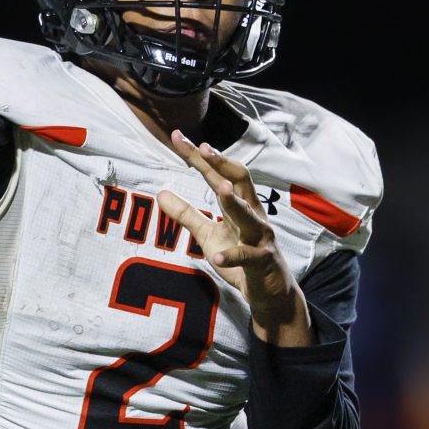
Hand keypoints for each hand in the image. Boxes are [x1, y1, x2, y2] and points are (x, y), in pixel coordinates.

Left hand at [157, 130, 312, 346]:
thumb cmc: (241, 259)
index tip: (176, 136)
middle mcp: (253, 214)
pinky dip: (232, 256)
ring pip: (250, 216)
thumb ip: (186, 214)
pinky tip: (217, 258)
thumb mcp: (208, 234)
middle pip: (240, 182)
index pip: (217, 174)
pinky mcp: (263, 262)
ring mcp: (260, 237)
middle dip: (222, 164)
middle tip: (204, 148)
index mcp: (239, 205)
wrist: (269, 292)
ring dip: (235, 203)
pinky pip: (248, 257)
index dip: (198, 157)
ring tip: (222, 189)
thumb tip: (160, 193)